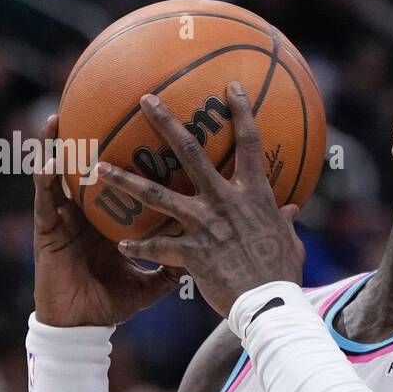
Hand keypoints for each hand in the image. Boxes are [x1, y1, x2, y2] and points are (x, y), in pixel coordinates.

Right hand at [33, 114, 180, 325]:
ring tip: (59, 117)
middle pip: (95, 169)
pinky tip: (47, 158)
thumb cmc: (112, 305)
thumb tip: (205, 253)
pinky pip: (46, 199)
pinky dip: (45, 178)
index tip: (149, 134)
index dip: (133, 161)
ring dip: (60, 147)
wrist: (81, 329)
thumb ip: (175, 265)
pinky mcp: (48, 231)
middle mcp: (90, 214)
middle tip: (101, 114)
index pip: (126, 185)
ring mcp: (68, 220)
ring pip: (64, 176)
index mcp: (113, 222)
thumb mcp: (150, 284)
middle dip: (96, 140)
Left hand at [95, 82, 304, 317]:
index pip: (249, 143)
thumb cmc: (282, 273)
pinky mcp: (190, 252)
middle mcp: (225, 201)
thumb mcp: (290, 242)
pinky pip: (156, 245)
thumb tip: (293, 211)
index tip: (231, 87)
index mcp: (254, 194)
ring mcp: (204, 224)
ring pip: (157, 194)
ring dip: (126, 180)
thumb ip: (285, 222)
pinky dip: (138, 246)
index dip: (241, 112)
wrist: (269, 304)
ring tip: (99, 168)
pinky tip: (122, 244)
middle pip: (190, 152)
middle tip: (145, 99)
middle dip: (165, 122)